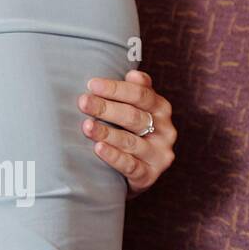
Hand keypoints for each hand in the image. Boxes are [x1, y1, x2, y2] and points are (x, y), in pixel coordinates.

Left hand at [78, 70, 176, 197]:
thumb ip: (135, 90)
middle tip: (83, 102)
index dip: (116, 89)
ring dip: (106, 132)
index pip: (140, 95)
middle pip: (134, 117)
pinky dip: (113, 156)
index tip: (91, 84)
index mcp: (160, 108)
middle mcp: (165, 131)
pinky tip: (98, 148)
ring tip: (86, 126)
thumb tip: (133, 73)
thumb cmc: (130, 129)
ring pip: (131, 142)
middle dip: (106, 108)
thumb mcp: (135, 107)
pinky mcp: (149, 176)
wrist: (133, 170)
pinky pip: (130, 166)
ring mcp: (159, 155)